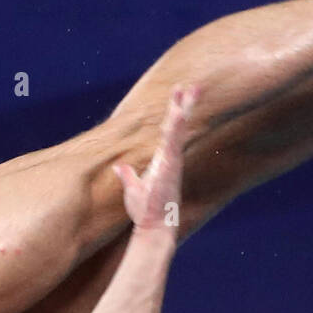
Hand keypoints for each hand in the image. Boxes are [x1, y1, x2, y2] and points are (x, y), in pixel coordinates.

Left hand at [112, 84, 198, 232]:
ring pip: (179, 129)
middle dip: (185, 105)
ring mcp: (172, 161)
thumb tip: (118, 167)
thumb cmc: (145, 213)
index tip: (178, 96)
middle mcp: (171, 159)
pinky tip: (178, 111)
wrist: (154, 228)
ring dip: (184, 108)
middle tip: (194, 85)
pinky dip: (176, 126)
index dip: (174, 114)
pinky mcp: (170, 166)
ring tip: (191, 88)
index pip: (169, 133)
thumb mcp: (132, 189)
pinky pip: (174, 141)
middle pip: (178, 126)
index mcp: (163, 161)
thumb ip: (127, 176)